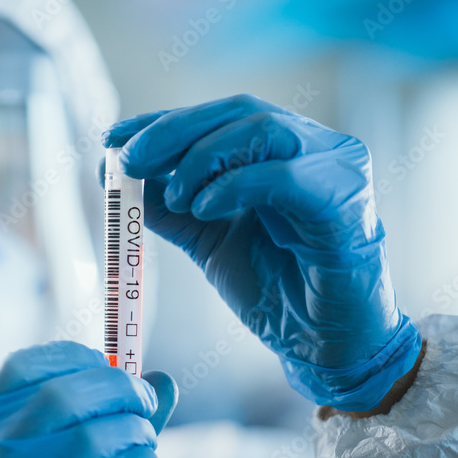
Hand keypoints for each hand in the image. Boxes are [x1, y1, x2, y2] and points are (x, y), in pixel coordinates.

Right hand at [0, 341, 177, 457]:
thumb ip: (76, 416)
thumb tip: (160, 378)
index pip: (18, 368)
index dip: (70, 357)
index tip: (102, 364)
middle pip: (61, 396)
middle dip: (118, 387)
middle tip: (142, 398)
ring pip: (92, 437)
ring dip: (135, 428)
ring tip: (142, 437)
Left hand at [101, 94, 421, 410]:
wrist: (324, 346)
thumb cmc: (278, 291)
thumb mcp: (207, 240)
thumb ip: (170, 207)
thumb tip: (117, 177)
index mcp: (283, 152)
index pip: (219, 117)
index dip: (163, 122)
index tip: (113, 139)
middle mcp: (315, 149)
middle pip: (238, 112)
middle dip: (173, 131)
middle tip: (129, 160)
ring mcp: (335, 170)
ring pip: (262, 129)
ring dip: (202, 158)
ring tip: (177, 197)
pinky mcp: (344, 204)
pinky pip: (285, 176)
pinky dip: (235, 185)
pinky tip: (204, 209)